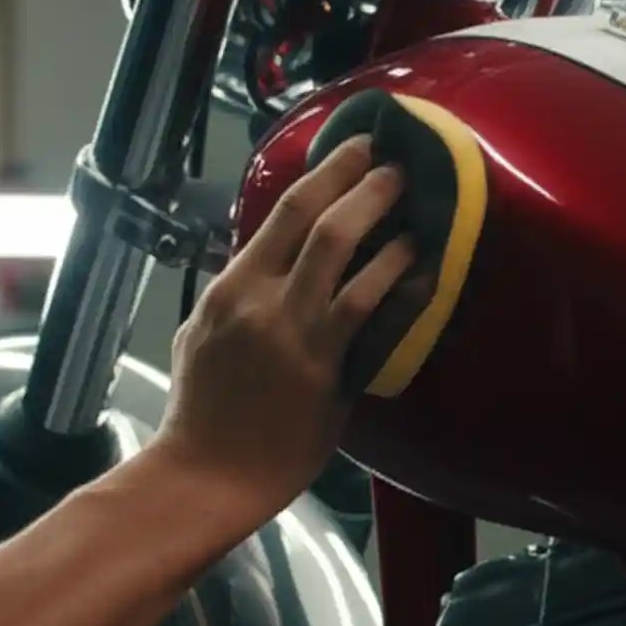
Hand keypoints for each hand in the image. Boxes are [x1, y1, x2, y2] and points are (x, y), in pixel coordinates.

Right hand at [151, 135, 413, 525]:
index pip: (281, 213)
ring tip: (419, 210)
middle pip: (317, 219)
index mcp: (230, 288)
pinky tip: (425, 271)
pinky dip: (401, 285)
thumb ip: (237, 297)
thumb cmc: (204, 411)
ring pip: (346, 255)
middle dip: (360, 182)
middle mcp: (261, 298)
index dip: (325, 175)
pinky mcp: (325, 367)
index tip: (354, 151)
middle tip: (395, 163)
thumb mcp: (200, 337)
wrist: (207, 474)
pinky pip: (371, 313)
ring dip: (387, 225)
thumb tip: (266, 265)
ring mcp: (295, 330)